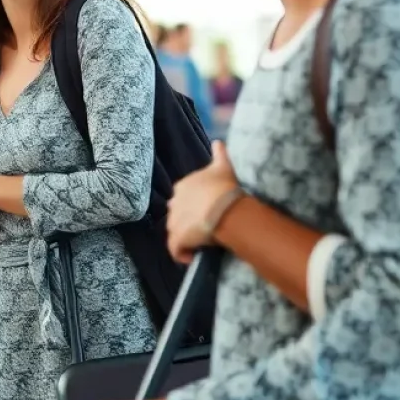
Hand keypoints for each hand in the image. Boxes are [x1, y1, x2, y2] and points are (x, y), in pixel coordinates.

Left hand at [167, 141, 239, 264]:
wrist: (224, 206)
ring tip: (199, 243)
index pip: (183, 196)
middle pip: (177, 214)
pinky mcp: (177, 239)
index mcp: (183, 186)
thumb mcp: (223, 166)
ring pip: (175, 232)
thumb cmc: (225, 186)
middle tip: (203, 228)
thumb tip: (218, 142)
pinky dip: (183, 255)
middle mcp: (174, 203)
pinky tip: (192, 257)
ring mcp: (174, 222)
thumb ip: (220, 154)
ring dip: (185, 238)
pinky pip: (176, 251)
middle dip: (187, 221)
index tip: (206, 211)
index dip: (194, 205)